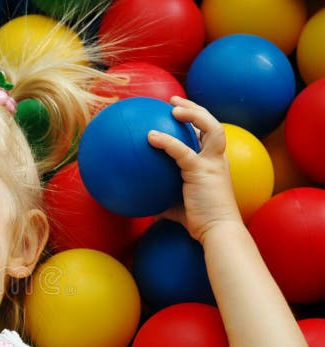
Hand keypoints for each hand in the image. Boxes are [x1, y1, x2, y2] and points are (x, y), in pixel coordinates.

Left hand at [147, 96, 241, 242]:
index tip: (179, 113)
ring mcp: (212, 163)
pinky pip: (182, 151)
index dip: (197, 121)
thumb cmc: (199, 221)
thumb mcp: (177, 206)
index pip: (208, 136)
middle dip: (195, 108)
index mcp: (214, 164)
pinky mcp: (202, 171)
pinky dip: (167, 142)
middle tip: (173, 100)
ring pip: (211, 128)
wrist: (217, 230)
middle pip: (213, 125)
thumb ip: (163, 198)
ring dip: (193, 114)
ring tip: (173, 108)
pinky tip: (151, 136)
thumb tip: (143, 201)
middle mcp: (217, 160)